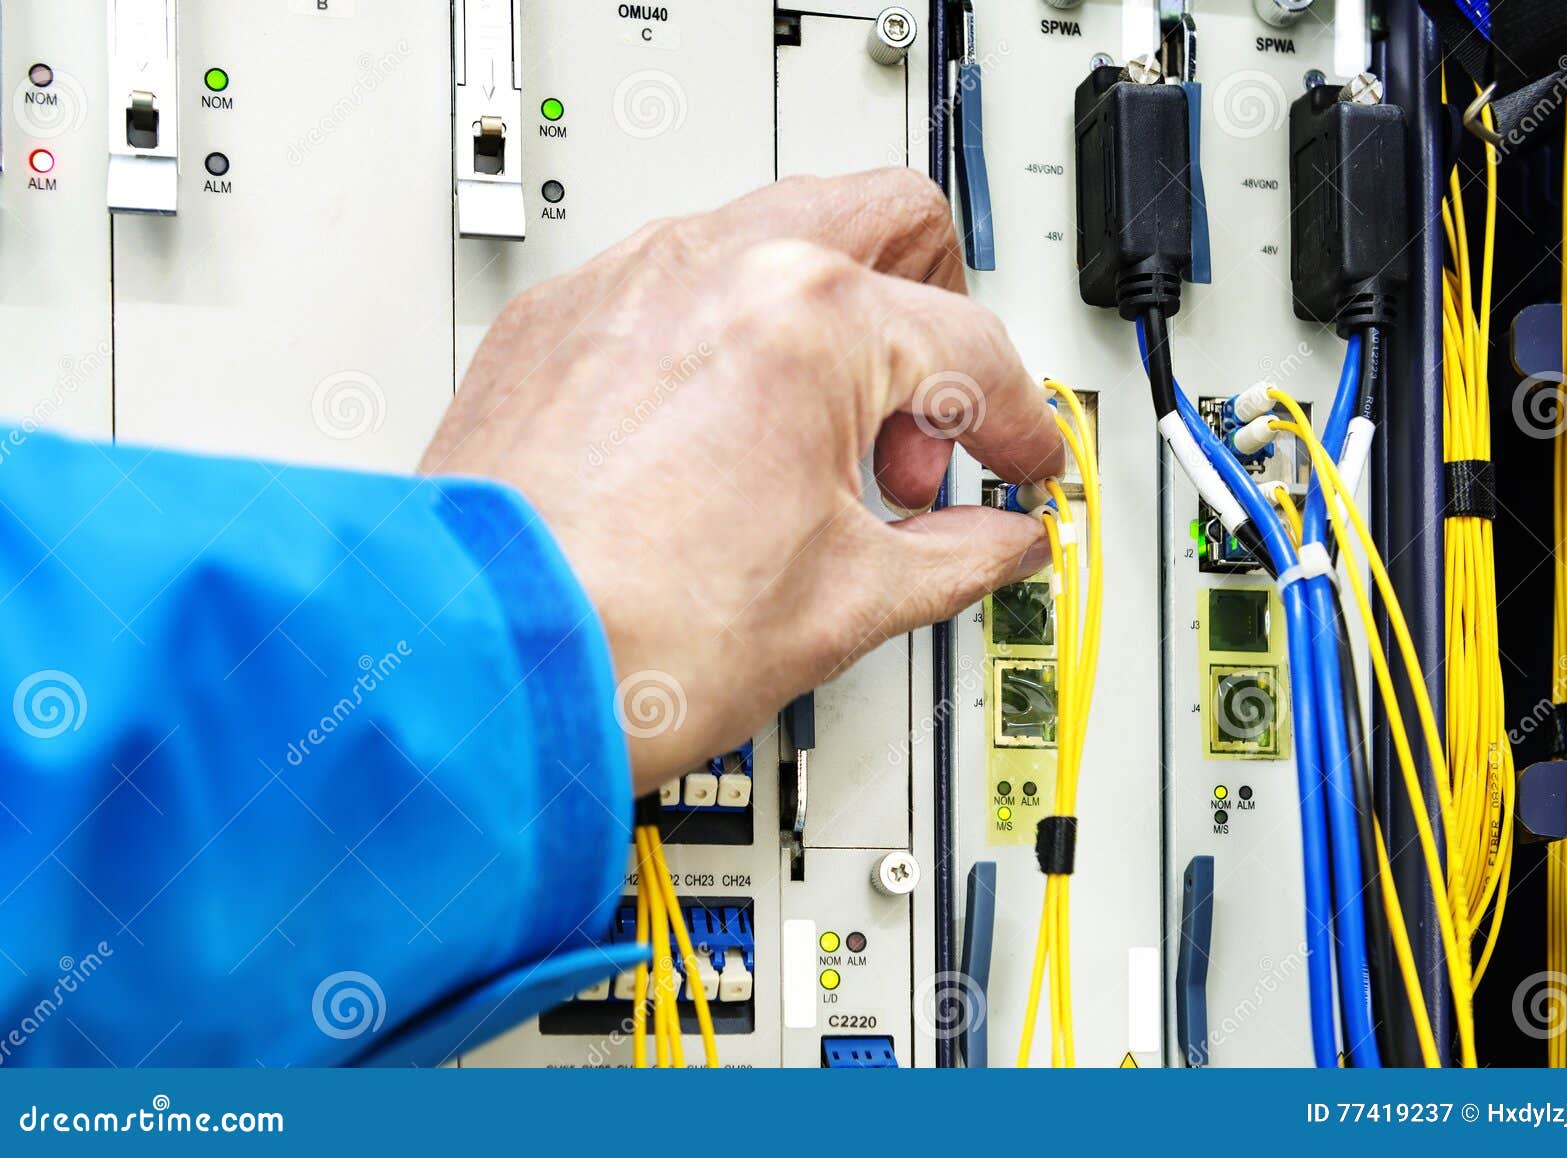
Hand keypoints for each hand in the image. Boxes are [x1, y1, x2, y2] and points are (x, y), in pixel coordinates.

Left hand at [422, 169, 1064, 791]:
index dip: (1022, 426)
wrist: (474, 672)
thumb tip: (1002, 542)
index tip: (1020, 466)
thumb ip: (956, 556)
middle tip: (928, 418)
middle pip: (888, 219)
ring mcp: (624, 282)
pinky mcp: (556, 319)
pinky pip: (674, 287)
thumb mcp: (843, 606)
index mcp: (808, 321)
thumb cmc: (623, 640)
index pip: (973, 351)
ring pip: (772, 237)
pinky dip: (725, 339)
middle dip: (938, 311)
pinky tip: (720, 441)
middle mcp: (713, 268)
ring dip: (830, 318)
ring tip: (819, 445)